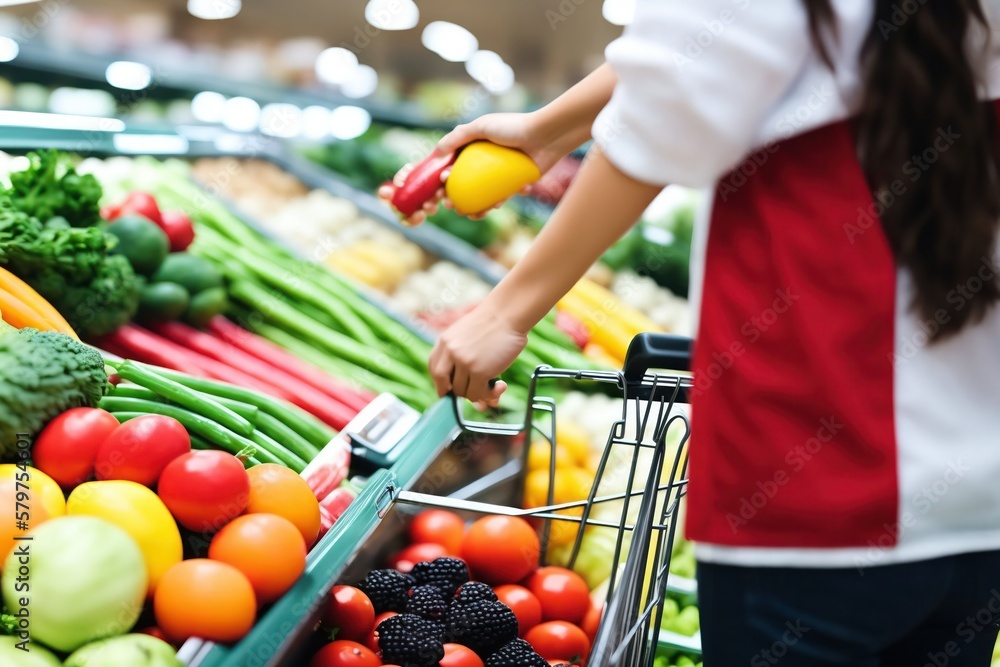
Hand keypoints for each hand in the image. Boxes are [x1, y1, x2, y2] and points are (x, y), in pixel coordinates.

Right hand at [379, 111, 570, 225]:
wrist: (546, 137)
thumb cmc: (514, 128)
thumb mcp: (482, 127)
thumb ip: (457, 137)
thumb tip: (436, 154)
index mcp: (466, 150)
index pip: (439, 166)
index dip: (425, 180)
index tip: (420, 188)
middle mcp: (475, 165)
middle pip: (451, 187)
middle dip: (440, 198)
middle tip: (438, 204)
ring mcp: (490, 179)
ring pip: (470, 199)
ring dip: (464, 207)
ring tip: (461, 209)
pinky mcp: (506, 189)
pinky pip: (492, 203)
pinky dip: (488, 208)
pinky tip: (489, 208)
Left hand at [429, 302, 528, 406]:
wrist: (509, 313)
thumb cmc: (493, 322)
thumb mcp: (466, 333)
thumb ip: (459, 351)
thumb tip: (463, 378)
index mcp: (444, 341)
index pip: (434, 370)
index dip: (442, 383)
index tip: (451, 389)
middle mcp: (450, 352)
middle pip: (444, 384)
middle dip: (458, 392)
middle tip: (474, 391)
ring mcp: (464, 362)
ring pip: (463, 392)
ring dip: (477, 393)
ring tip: (493, 385)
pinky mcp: (479, 372)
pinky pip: (478, 393)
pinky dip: (489, 394)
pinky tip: (501, 385)